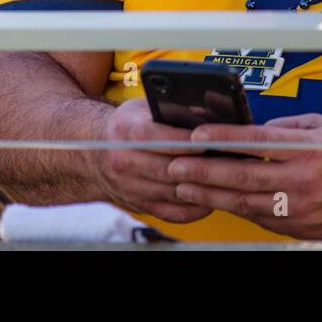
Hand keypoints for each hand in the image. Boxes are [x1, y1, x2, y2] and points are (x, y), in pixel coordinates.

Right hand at [92, 99, 212, 224]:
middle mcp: (124, 160)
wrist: (94, 152)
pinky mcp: (138, 204)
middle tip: (227, 163)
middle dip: (199, 167)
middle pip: (168, 169)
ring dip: (200, 188)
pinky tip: (209, 199)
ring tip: (224, 180)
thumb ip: (171, 110)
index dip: (185, 142)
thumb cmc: (127, 126)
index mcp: (125, 131)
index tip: (210, 142)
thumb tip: (209, 114)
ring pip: (173, 193)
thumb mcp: (142, 108)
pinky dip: (193, 209)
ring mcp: (129, 186)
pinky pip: (171, 213)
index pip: (158, 138)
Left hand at [166, 113, 321, 238]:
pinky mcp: (296, 227)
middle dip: (203, 172)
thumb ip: (284, 127)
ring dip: (209, 194)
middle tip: (174, 166)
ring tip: (182, 187)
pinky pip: (257, 217)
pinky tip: (214, 200)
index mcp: (306, 149)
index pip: (255, 142)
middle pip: (242, 176)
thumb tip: (250, 130)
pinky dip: (234, 207)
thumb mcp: (321, 128)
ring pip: (244, 202)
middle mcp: (300, 179)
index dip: (221, 138)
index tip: (195, 136)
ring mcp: (298, 207)